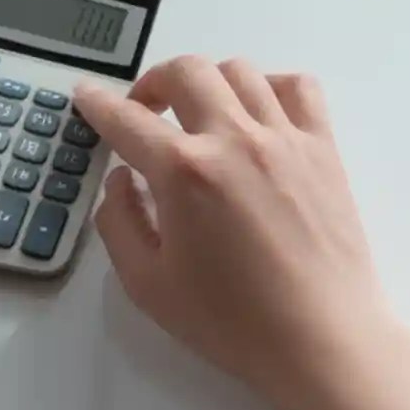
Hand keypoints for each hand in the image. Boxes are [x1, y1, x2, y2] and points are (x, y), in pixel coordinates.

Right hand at [75, 57, 409, 409]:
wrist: (322, 339)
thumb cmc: (233, 322)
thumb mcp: (148, 285)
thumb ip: (119, 222)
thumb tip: (121, 179)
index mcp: (184, 172)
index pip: (126, 119)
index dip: (97, 104)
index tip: (86, 97)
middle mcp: (233, 139)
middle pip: (184, 72)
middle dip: (153, 83)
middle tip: (145, 111)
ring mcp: (284, 137)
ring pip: (238, 71)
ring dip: (207, 82)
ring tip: (200, 113)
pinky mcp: (324, 146)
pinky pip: (297, 86)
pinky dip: (270, 86)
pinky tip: (258, 113)